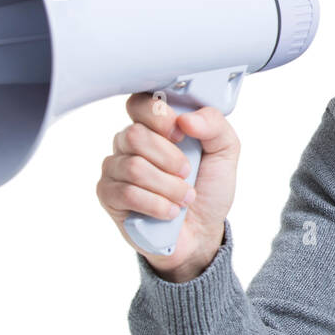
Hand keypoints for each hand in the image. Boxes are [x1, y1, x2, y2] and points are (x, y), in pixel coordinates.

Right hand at [96, 93, 239, 282]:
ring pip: (134, 167)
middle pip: (135, 135)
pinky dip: (156, 204)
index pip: (140, 103)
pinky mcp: (109, 195)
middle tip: (188, 173)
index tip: (181, 134)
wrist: (202, 231)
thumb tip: (187, 118)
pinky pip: (126, 193)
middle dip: (170, 159)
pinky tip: (169, 211)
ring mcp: (116, 168)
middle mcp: (130, 143)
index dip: (159, 116)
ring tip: (184, 197)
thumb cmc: (208, 189)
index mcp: (155, 126)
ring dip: (168, 186)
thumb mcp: (225, 152)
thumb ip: (214, 125)